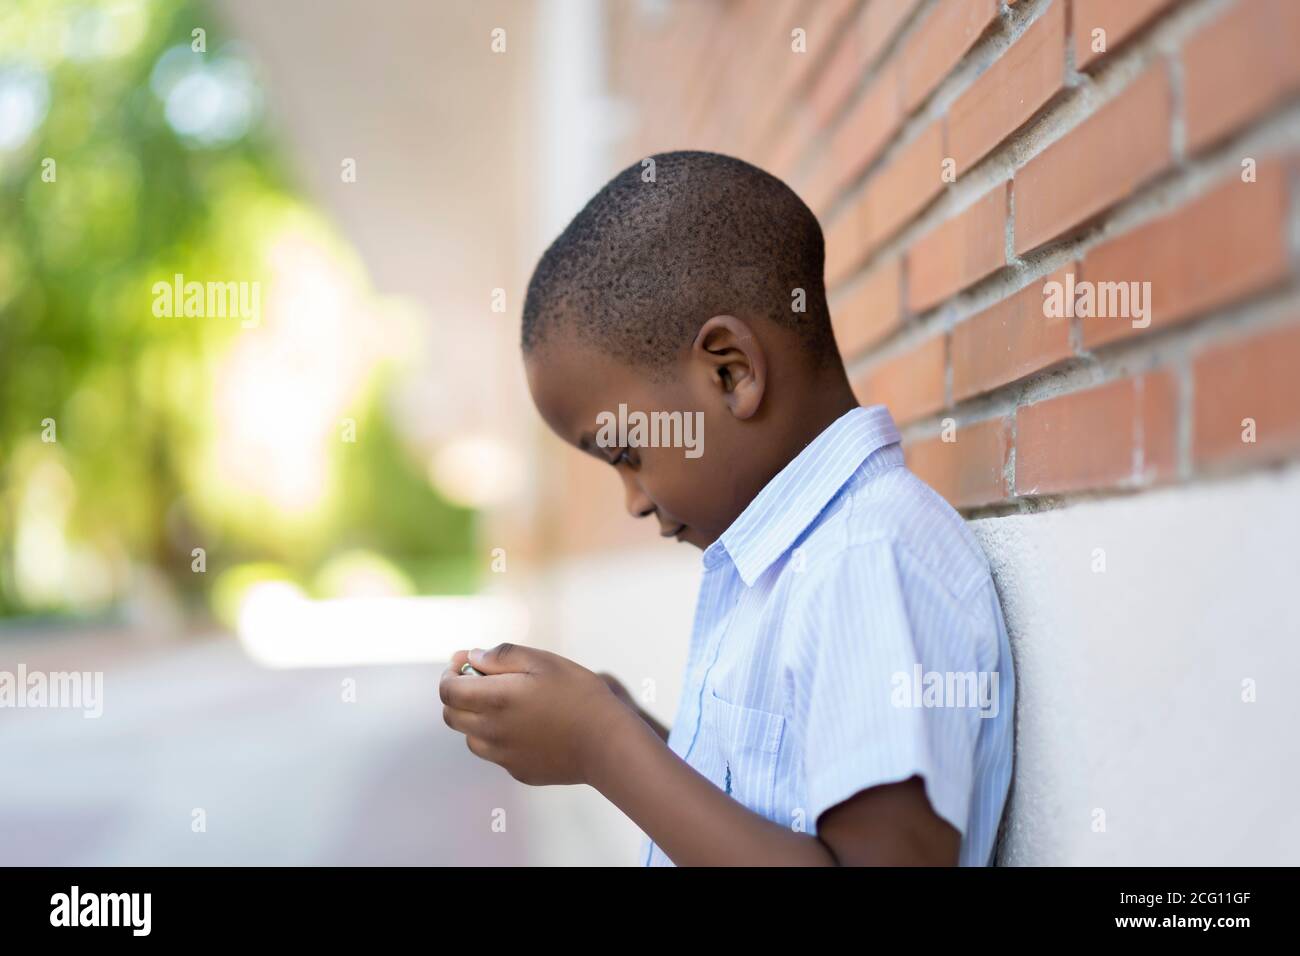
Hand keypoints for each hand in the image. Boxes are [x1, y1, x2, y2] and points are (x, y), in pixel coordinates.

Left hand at [439, 643, 632, 785]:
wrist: (606, 742)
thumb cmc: (578, 695)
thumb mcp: (543, 660)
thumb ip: (502, 656)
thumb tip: (473, 657)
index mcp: (495, 699)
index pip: (447, 690)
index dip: (450, 674)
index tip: (464, 664)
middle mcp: (491, 731)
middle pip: (451, 715)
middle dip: (458, 695)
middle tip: (481, 681)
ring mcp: (503, 756)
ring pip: (471, 737)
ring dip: (476, 719)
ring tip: (506, 705)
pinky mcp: (518, 771)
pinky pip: (496, 754)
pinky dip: (499, 738)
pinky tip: (528, 726)